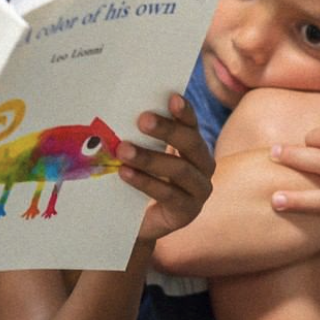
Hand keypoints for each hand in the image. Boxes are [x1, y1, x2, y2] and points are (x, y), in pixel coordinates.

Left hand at [118, 93, 214, 242]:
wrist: (136, 222)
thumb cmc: (137, 178)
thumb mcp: (140, 154)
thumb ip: (138, 136)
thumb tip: (116, 109)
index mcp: (193, 146)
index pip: (191, 124)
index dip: (184, 111)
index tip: (172, 97)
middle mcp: (203, 166)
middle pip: (190, 143)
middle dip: (167, 130)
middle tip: (143, 119)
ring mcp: (199, 190)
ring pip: (180, 170)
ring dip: (150, 158)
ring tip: (123, 150)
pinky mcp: (187, 212)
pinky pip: (169, 195)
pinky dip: (146, 182)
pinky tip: (125, 173)